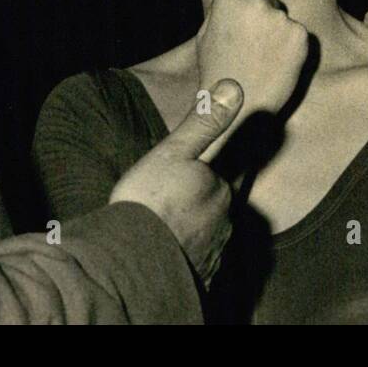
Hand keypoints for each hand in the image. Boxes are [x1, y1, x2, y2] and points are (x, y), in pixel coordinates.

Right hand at [109, 79, 242, 285]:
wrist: (131, 263)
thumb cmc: (149, 202)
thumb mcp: (173, 152)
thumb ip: (204, 122)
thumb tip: (235, 86)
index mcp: (220, 189)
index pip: (218, 177)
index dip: (198, 177)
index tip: (177, 182)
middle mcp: (225, 223)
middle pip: (212, 207)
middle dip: (194, 205)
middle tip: (163, 205)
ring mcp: (213, 254)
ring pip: (205, 236)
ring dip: (189, 233)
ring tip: (161, 231)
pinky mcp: (199, 280)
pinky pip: (195, 264)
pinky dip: (182, 258)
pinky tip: (163, 257)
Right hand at [194, 0, 309, 158]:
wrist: (238, 108)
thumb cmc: (218, 72)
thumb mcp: (208, 34)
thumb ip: (223, 10)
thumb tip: (234, 0)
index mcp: (228, 0)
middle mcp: (256, 2)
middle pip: (264, 0)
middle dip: (258, 18)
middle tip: (246, 48)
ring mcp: (281, 19)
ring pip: (281, 19)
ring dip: (275, 34)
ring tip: (260, 60)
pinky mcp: (301, 36)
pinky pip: (296, 34)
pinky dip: (290, 48)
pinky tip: (276, 65)